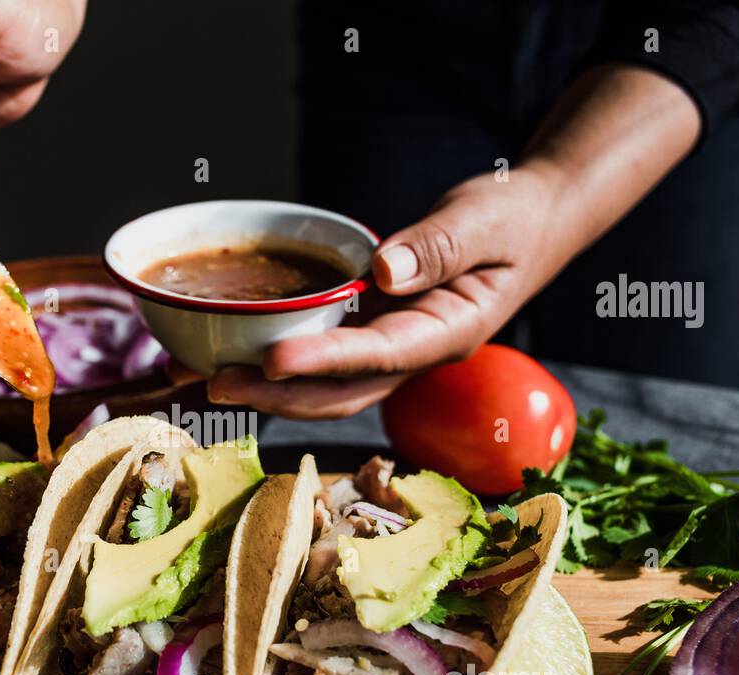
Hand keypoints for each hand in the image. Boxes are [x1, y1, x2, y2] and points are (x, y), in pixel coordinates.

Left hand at [194, 65, 699, 419]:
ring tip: (206, 380)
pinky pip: (324, 357)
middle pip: (342, 389)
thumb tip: (385, 271)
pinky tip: (233, 353)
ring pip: (327, 385)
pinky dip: (280, 361)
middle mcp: (416, 352)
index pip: (381, 353)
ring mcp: (393, 348)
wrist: (533, 223)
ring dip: (270, 388)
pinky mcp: (374, 332)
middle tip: (215, 385)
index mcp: (450, 330)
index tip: (273, 361)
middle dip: (279, 394)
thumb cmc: (513, 216)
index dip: (325, 361)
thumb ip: (439, 245)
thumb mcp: (486, 217)